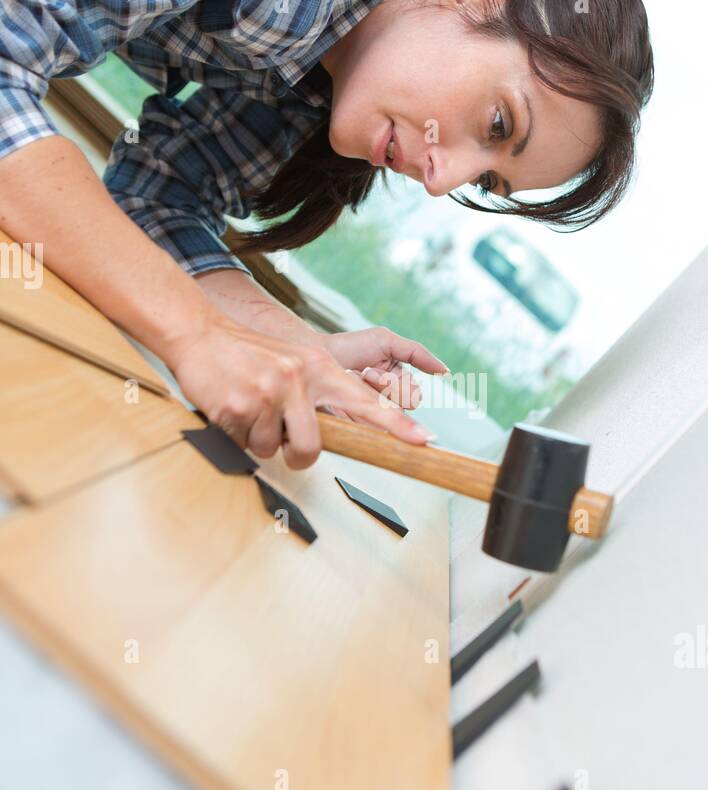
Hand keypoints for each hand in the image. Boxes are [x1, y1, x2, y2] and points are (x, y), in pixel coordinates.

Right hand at [167, 313, 436, 469]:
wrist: (201, 334)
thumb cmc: (252, 356)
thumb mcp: (296, 364)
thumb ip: (319, 395)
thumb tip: (332, 439)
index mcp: (320, 369)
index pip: (366, 402)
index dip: (396, 424)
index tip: (424, 440)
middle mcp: (298, 379)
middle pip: (311, 449)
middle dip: (296, 456)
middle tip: (283, 439)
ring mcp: (267, 394)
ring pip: (272, 450)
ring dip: (258, 439)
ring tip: (249, 408)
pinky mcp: (237, 407)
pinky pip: (243, 444)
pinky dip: (235, 434)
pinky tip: (231, 406)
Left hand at [320, 326, 447, 414]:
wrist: (312, 354)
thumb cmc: (348, 347)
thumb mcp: (386, 341)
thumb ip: (417, 353)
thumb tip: (445, 371)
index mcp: (398, 382)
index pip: (412, 394)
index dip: (392, 382)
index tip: (371, 369)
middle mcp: (387, 401)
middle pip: (401, 408)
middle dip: (380, 388)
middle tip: (360, 374)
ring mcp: (372, 414)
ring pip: (386, 419)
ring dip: (365, 398)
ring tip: (347, 383)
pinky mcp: (355, 424)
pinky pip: (369, 428)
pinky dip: (352, 412)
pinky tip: (340, 399)